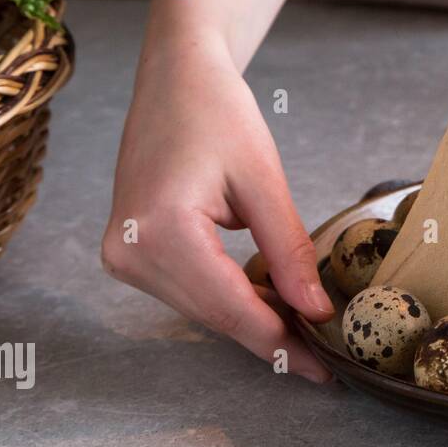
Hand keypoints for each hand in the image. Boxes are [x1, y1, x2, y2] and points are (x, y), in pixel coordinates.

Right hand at [101, 30, 333, 380]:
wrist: (174, 78)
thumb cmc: (218, 113)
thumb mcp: (263, 180)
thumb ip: (288, 251)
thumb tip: (317, 312)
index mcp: (159, 230)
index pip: (231, 308)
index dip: (282, 341)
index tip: (324, 368)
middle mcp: (129, 251)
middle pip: (216, 316)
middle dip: (273, 337)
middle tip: (326, 361)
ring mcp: (121, 255)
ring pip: (203, 309)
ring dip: (254, 321)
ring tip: (308, 334)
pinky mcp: (127, 252)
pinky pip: (190, 291)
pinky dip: (231, 300)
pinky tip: (272, 304)